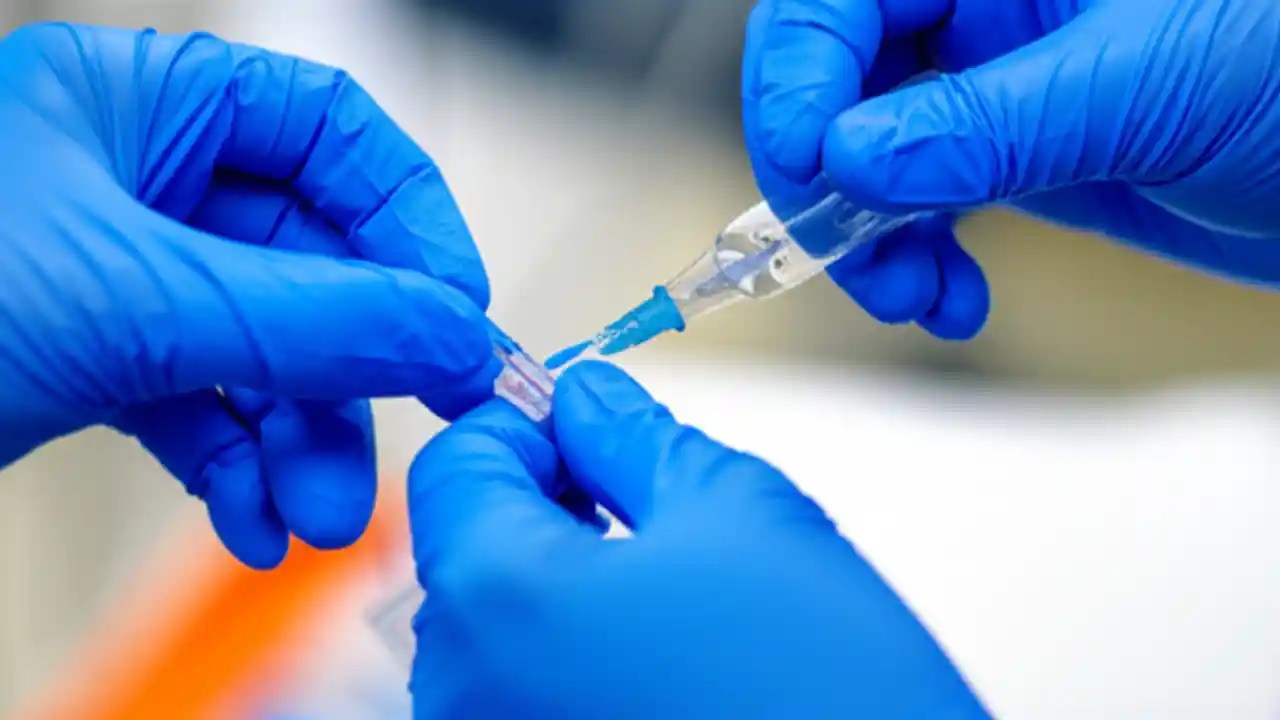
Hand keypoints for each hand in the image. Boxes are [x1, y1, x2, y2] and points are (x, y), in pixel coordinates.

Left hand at [0, 23, 500, 567]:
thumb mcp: (136, 299)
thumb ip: (315, 318)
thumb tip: (449, 332)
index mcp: (136, 101)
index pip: (326, 129)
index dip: (408, 213)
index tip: (454, 304)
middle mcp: (135, 179)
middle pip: (308, 258)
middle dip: (352, 365)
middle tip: (407, 429)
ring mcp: (118, 275)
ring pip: (262, 347)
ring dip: (302, 438)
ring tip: (317, 512)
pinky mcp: (94, 360)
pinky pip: (202, 405)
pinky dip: (237, 467)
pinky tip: (254, 521)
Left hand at [407, 362, 987, 718]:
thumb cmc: (819, 685)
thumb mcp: (738, 513)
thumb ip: (636, 437)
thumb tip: (587, 398)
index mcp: (494, 595)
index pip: (456, 464)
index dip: (525, 424)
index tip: (592, 427)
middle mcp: (460, 688)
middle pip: (469, 547)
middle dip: (548, 502)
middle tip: (646, 499)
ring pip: (497, 625)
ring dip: (564, 580)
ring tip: (672, 589)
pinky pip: (521, 693)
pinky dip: (572, 654)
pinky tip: (662, 659)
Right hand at [743, 0, 1279, 339]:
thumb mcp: (1147, 87)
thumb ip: (988, 123)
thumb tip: (849, 159)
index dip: (797, 77)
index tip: (807, 169)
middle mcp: (988, 7)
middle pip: (836, 77)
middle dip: (824, 173)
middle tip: (840, 248)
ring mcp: (998, 85)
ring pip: (868, 154)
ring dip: (867, 238)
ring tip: (911, 297)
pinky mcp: (1018, 154)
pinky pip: (923, 206)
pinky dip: (917, 262)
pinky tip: (951, 301)